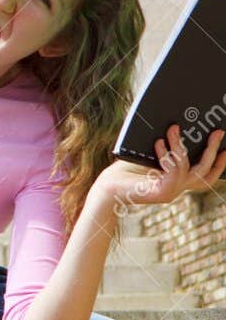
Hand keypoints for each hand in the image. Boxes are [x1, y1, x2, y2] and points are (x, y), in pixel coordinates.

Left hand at [95, 124, 225, 212]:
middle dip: (212, 150)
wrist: (106, 189)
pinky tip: (159, 142)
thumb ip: (165, 149)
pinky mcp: (159, 193)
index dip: (219, 164)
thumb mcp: (148, 157)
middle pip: (204, 171)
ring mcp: (170, 192)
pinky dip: (166, 155)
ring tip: (174, 129)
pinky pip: (170, 171)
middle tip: (217, 131)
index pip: (205, 176)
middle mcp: (177, 189)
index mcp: (177, 182)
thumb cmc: (124, 171)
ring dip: (180, 146)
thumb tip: (178, 126)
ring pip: (186, 168)